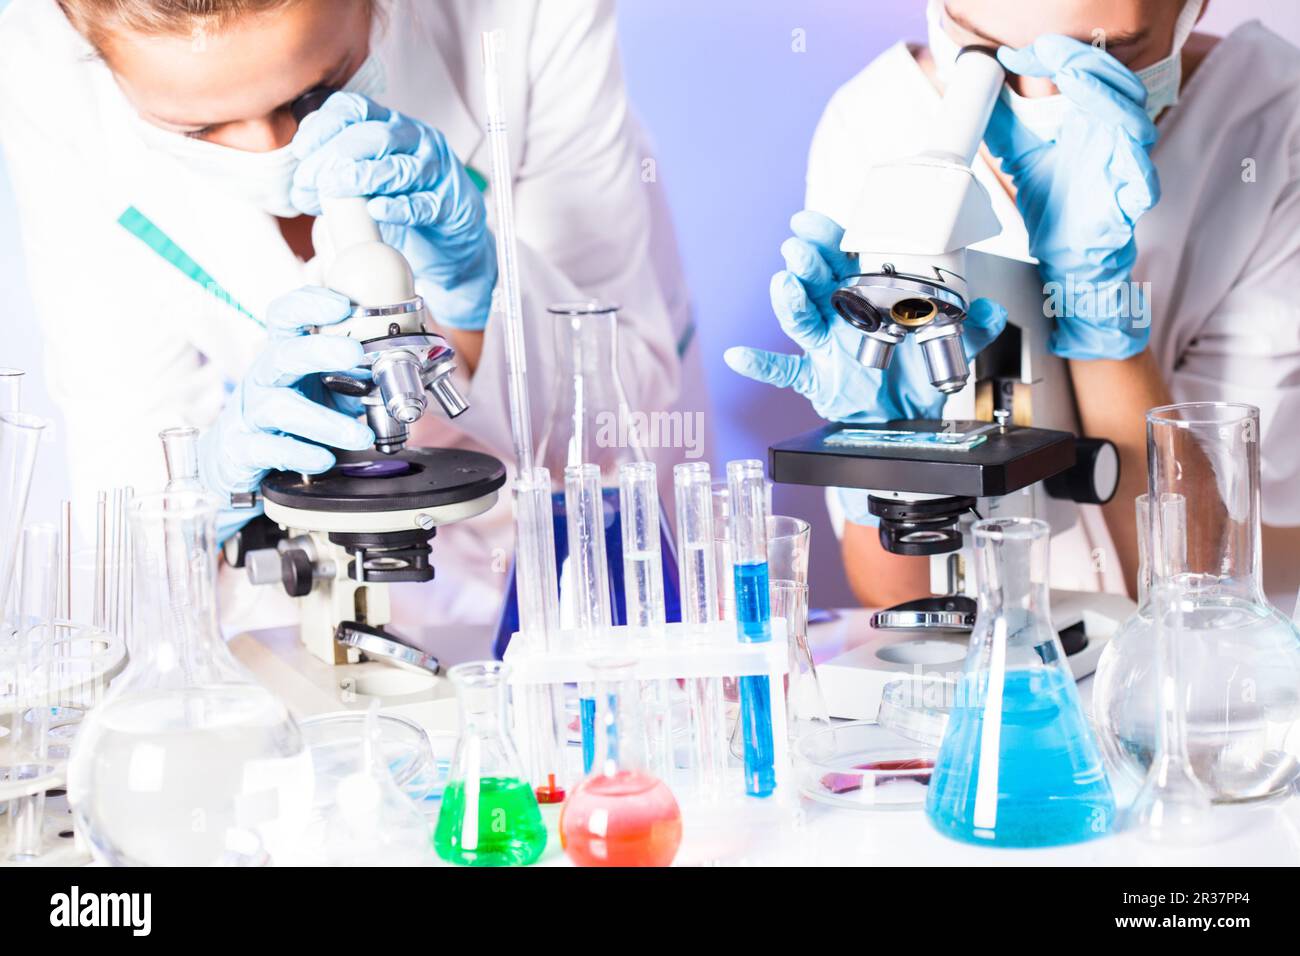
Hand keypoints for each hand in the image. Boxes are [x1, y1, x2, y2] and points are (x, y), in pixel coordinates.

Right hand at [198, 287, 375, 540]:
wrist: (236, 456)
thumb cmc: (290, 414)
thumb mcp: (324, 390)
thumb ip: (356, 379)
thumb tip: (396, 369)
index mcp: (284, 355)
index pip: (286, 316)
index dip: (309, 304)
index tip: (343, 304)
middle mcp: (265, 377)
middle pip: (284, 353)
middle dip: (319, 350)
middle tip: (353, 352)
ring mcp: (251, 412)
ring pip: (281, 407)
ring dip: (326, 421)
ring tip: (361, 435)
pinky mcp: (245, 448)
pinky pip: (270, 448)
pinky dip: (300, 453)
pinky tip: (325, 459)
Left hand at [291, 92, 496, 331]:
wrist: (450, 238)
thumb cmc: (406, 202)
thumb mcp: (371, 180)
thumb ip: (340, 174)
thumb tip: (299, 187)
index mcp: (391, 126)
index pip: (355, 109)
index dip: (324, 125)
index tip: (301, 150)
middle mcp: (415, 141)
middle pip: (374, 136)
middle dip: (335, 156)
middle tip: (310, 180)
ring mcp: (435, 171)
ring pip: (398, 166)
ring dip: (360, 178)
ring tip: (332, 191)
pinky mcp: (449, 203)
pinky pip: (424, 203)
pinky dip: (398, 207)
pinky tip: (375, 210)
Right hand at [724, 210, 1005, 525]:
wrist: (904, 424)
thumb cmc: (915, 378)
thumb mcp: (951, 351)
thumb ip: (970, 329)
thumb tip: (989, 311)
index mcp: (869, 301)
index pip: (844, 262)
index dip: (828, 240)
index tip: (811, 222)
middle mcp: (840, 319)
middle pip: (817, 283)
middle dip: (806, 263)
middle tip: (798, 247)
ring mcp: (823, 349)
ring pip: (801, 319)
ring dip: (789, 301)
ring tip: (783, 286)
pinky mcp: (814, 380)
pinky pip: (783, 371)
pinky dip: (760, 365)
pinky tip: (739, 356)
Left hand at [987, 35, 1160, 359]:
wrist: (1063, 256)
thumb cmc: (1055, 204)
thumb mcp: (1018, 154)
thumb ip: (1004, 120)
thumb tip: (981, 86)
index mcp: (1092, 121)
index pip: (1087, 75)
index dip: (1060, 57)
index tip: (1025, 54)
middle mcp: (1113, 138)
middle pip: (1118, 86)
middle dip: (1086, 64)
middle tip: (1051, 53)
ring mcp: (1126, 167)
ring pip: (1134, 121)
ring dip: (1107, 96)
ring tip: (1075, 79)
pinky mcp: (1131, 202)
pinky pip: (1143, 179)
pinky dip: (1134, 163)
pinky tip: (1118, 143)